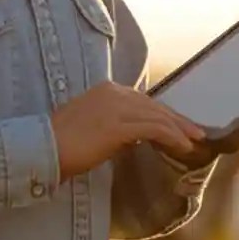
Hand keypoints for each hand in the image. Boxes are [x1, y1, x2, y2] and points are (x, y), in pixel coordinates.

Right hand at [49, 82, 204, 180]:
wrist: (42, 149)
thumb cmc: (62, 144)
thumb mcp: (92, 127)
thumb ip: (114, 125)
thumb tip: (135, 137)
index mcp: (106, 90)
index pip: (143, 100)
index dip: (163, 114)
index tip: (177, 126)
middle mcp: (114, 93)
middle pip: (154, 105)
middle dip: (177, 120)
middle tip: (196, 133)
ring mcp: (117, 107)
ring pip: (158, 116)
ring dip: (179, 130)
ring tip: (194, 142)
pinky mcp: (119, 125)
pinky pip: (154, 129)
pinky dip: (172, 137)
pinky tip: (182, 147)